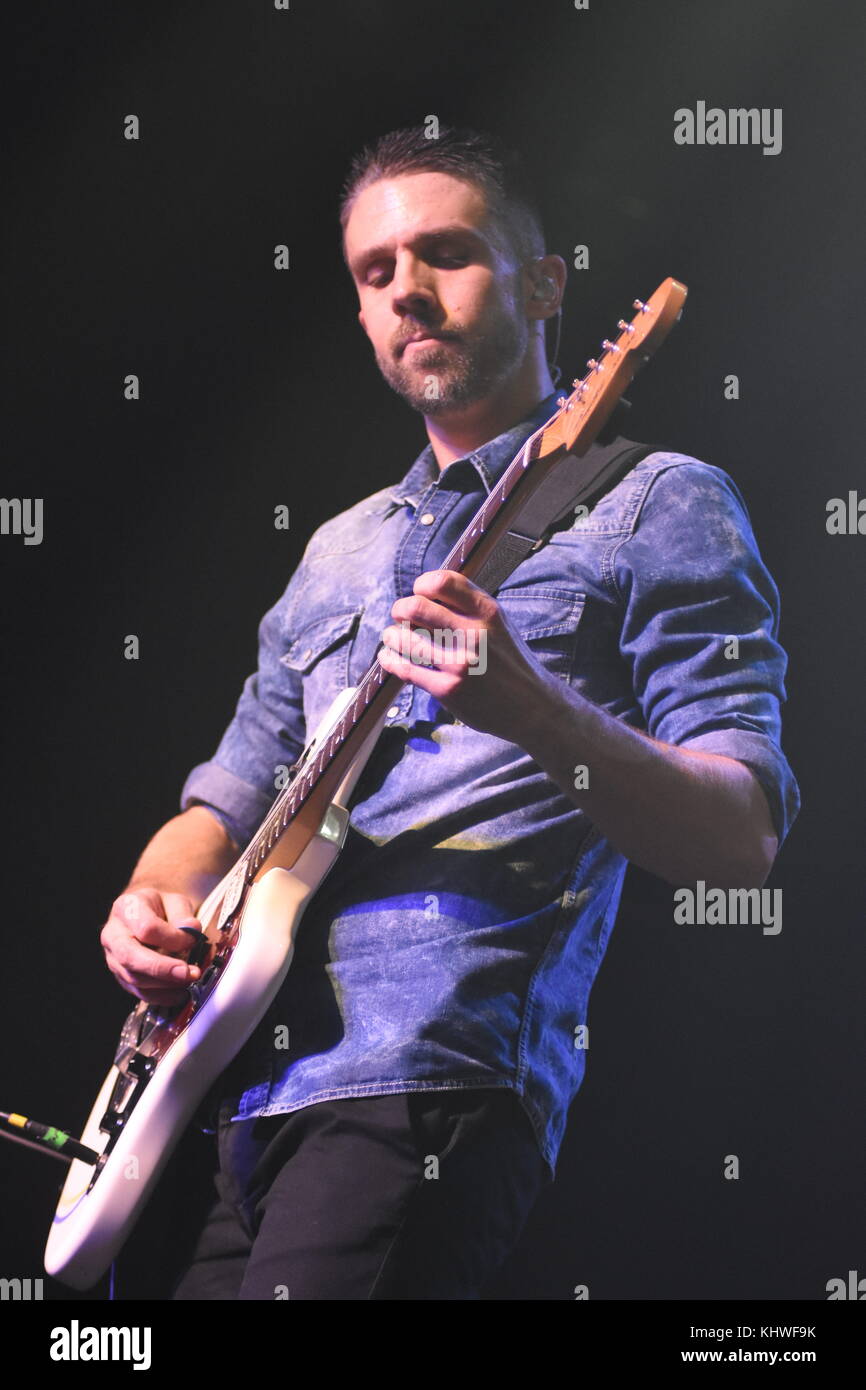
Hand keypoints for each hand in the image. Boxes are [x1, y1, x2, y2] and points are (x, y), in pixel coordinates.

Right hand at [100, 887, 202, 1005]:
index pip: (146, 928)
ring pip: (133, 978)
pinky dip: (160, 996)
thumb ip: (183, 914)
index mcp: (126, 908)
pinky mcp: (121, 975)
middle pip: (130, 957)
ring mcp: (113, 957)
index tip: (193, 940)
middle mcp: (113, 934)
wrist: (148, 913)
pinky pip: (137, 991)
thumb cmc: (161, 907)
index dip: (172, 938)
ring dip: (164, 984)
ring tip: (188, 980)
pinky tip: (179, 993)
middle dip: (161, 969)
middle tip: (188, 973)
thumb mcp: (175, 900)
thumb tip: (191, 930)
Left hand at [377, 568, 551, 741]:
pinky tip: (391, 657)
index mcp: (488, 611)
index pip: (443, 581)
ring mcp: (460, 663)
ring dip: (392, 635)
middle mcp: (474, 634)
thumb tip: (424, 591)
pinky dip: (390, 659)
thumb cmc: (509, 661)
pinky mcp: (448, 689)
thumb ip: (468, 606)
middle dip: (401, 609)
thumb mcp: (499, 623)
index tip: (419, 594)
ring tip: (394, 637)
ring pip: (404, 637)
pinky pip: (405, 668)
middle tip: (401, 616)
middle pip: (416, 606)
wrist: (531, 706)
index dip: (422, 585)